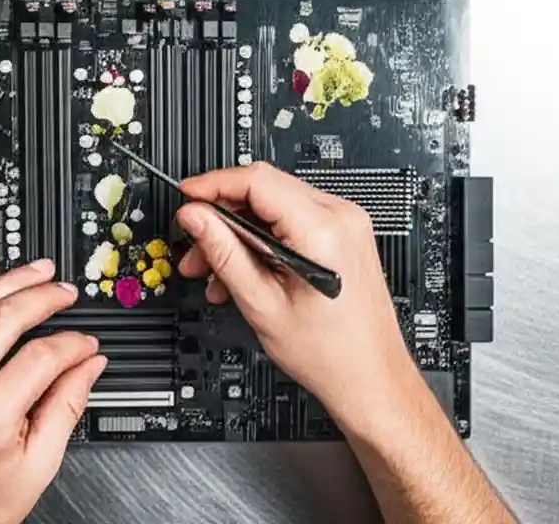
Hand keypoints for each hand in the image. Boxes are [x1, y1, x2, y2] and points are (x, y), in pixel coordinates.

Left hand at [0, 252, 106, 523]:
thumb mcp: (37, 467)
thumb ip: (66, 407)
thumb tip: (89, 364)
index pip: (41, 357)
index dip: (72, 344)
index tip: (87, 344)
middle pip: (2, 320)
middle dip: (41, 296)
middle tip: (65, 291)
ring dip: (5, 280)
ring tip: (36, 269)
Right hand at [176, 163, 412, 424]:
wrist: (370, 377)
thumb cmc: (330, 353)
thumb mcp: (262, 303)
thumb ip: (224, 252)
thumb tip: (195, 217)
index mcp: (322, 230)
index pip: (256, 181)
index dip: (214, 185)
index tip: (188, 198)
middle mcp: (341, 217)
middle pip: (265, 189)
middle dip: (221, 215)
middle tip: (194, 246)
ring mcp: (347, 224)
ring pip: (275, 206)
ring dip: (239, 232)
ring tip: (214, 269)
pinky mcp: (345, 235)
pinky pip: (293, 221)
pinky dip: (263, 240)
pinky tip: (242, 270)